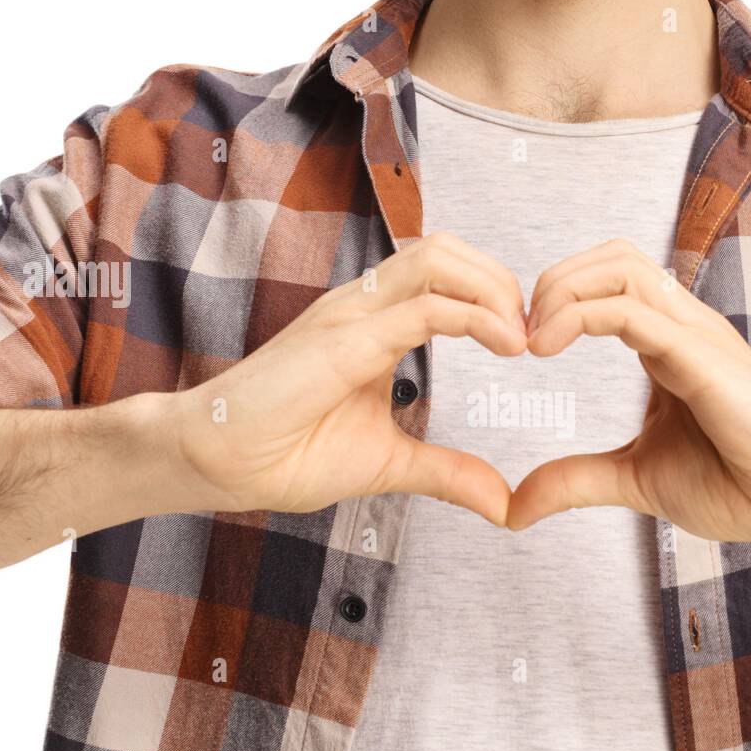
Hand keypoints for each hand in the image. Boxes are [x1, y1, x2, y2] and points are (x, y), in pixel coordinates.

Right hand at [174, 232, 525, 524]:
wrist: (217, 462)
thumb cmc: (287, 453)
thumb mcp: (390, 463)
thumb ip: (447, 472)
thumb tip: (503, 501)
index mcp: (374, 322)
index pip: (445, 273)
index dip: (495, 296)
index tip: (527, 342)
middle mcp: (363, 305)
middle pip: (449, 249)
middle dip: (503, 281)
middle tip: (533, 333)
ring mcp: (352, 315)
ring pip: (439, 258)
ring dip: (494, 289)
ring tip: (521, 337)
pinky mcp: (344, 339)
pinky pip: (424, 307)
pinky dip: (476, 318)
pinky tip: (505, 346)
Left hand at [508, 239, 750, 546]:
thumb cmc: (738, 486)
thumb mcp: (634, 480)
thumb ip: (576, 481)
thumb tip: (516, 507)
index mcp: (669, 343)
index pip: (609, 280)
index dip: (556, 300)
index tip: (521, 349)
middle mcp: (684, 326)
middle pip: (611, 256)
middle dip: (552, 281)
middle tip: (519, 337)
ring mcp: (696, 335)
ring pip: (619, 264)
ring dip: (560, 290)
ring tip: (531, 340)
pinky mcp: (703, 356)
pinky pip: (631, 309)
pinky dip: (577, 316)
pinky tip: (547, 349)